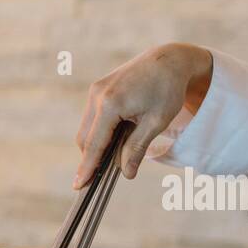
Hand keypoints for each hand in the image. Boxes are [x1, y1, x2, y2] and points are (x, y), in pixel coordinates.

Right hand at [72, 43, 211, 188]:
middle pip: (86, 138)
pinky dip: (101, 132)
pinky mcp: (98, 89)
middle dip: (93, 158)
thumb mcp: (156, 123)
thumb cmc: (167, 90)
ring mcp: (96, 90)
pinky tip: (118, 136)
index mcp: (111, 104)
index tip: (78, 186)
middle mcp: (97, 95)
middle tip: (106, 176)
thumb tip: (126, 173)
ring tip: (119, 153)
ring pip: (87, 129)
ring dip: (98, 144)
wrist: (169, 61)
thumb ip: (137, 148)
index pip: (94, 144)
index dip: (87, 167)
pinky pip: (93, 118)